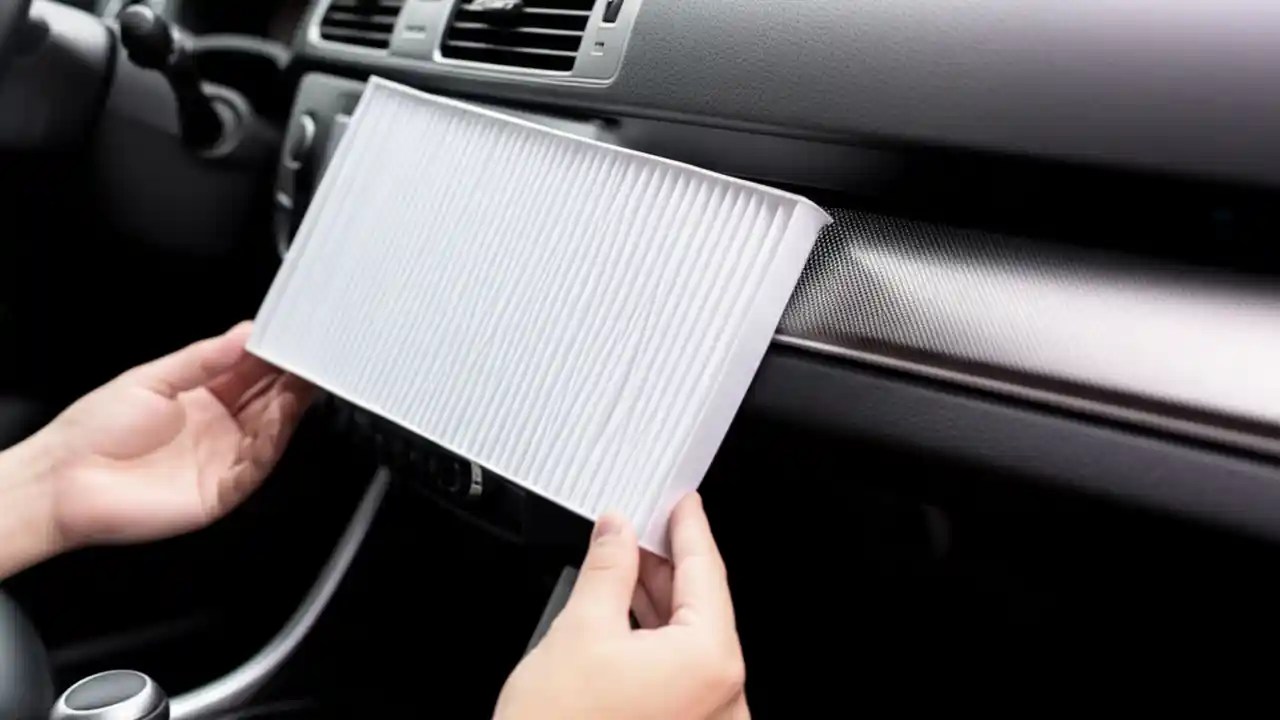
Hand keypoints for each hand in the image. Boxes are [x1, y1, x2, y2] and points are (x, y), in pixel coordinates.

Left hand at [19, 322, 312, 552]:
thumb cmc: (93, 430)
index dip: (273, 357)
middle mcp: (221, 428)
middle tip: (308, 359)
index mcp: (205, 397)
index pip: (252, 373)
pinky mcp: (221, 492)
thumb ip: (200, 359)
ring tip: (300, 386)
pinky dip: (270, 445)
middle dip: (290, 380)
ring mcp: (223, 460)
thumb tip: (242, 335)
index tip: (291, 338)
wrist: (63, 481)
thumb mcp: (150, 379)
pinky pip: (255, 468)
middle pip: (269, 401)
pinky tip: (276, 423)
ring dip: (288, 410)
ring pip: (270, 433)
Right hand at [496, 494, 749, 719]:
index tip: (683, 505)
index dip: (689, 530)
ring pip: (691, 643)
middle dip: (669, 567)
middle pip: (704, 610)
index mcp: (710, 664)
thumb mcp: (580, 628)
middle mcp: (723, 700)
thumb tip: (617, 531)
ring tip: (627, 566)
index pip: (707, 574)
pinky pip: (681, 675)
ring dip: (661, 604)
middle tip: (643, 527)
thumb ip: (608, 568)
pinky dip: (658, 642)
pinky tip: (629, 615)